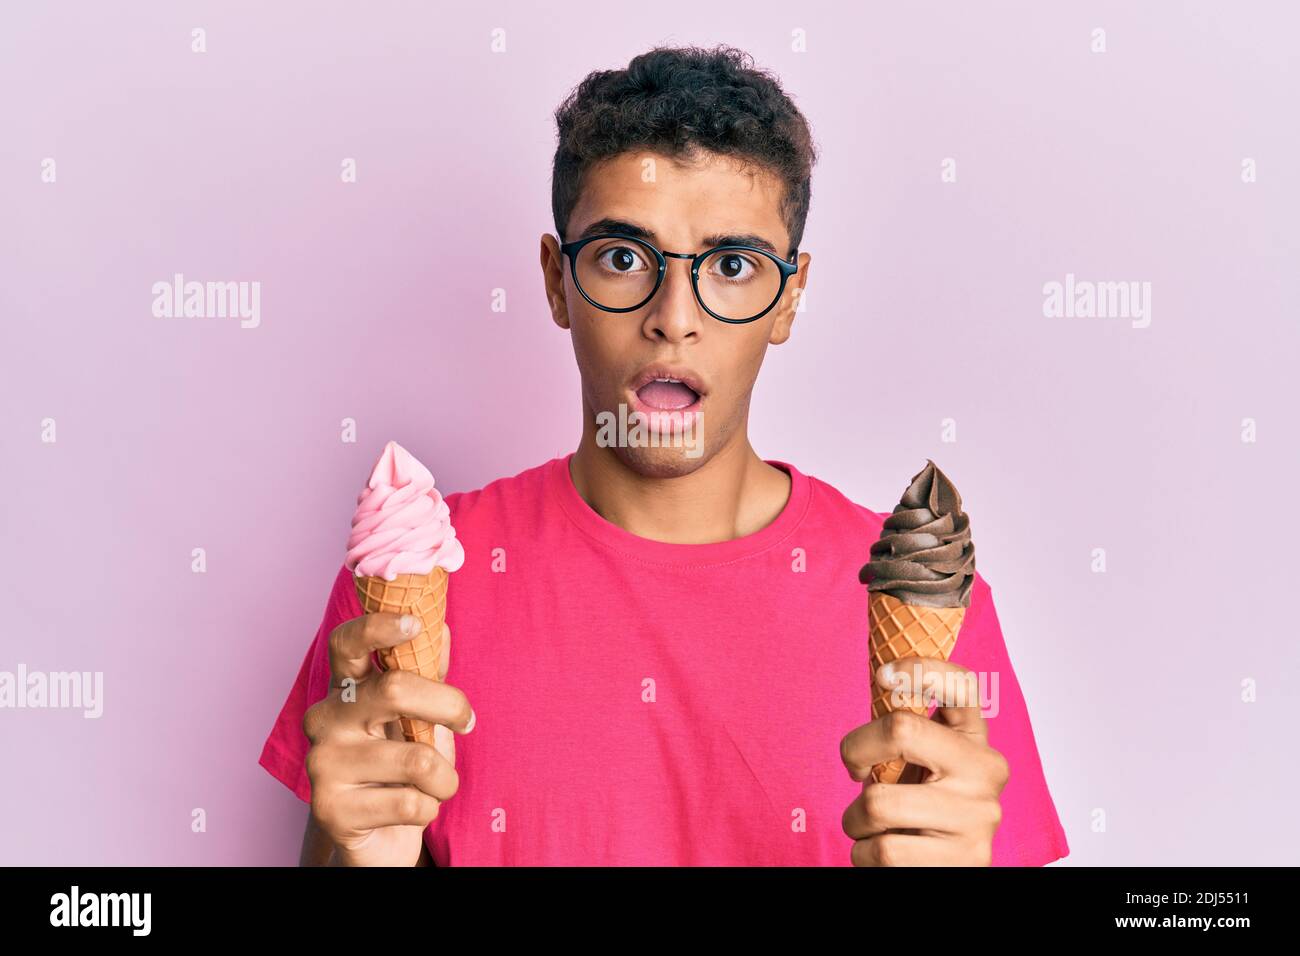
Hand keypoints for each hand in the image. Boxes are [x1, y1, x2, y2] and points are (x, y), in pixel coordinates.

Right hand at [302, 611, 474, 866]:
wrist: (378, 837)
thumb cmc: (402, 768)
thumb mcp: (419, 717)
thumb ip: (426, 673)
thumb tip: (438, 626)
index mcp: (346, 690)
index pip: (345, 644)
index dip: (377, 627)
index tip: (415, 623)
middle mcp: (325, 719)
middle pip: (394, 690)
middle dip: (448, 705)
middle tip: (468, 721)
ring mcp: (322, 764)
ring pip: (416, 759)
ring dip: (446, 777)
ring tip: (437, 785)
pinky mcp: (330, 810)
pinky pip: (410, 803)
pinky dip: (430, 809)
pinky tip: (415, 810)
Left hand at [839, 657, 1008, 865]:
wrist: (942, 870)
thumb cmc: (919, 810)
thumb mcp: (920, 764)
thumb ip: (907, 730)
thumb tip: (884, 679)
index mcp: (974, 739)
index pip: (961, 684)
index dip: (920, 668)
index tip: (883, 676)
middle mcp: (986, 771)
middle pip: (901, 728)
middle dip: (855, 749)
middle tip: (854, 770)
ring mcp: (978, 817)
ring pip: (878, 802)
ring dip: (855, 819)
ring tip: (871, 826)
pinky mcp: (963, 861)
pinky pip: (882, 850)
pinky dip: (864, 855)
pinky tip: (882, 853)